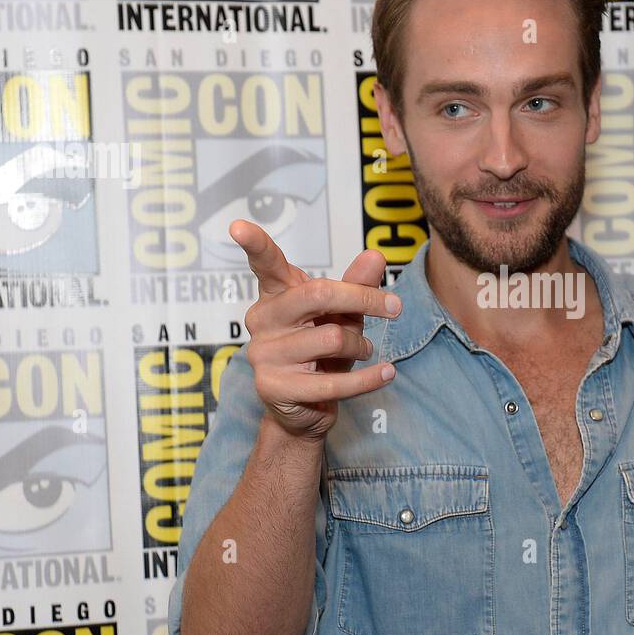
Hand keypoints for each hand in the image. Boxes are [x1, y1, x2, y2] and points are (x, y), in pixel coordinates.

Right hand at [231, 219, 400, 441]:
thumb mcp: (343, 315)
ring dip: (362, 345)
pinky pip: (331, 382)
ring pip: (332, 338)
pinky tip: (387, 373)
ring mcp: (264, 353)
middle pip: (318, 294)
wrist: (306, 408)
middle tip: (395, 307)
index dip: (254, 244)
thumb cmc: (323, 353)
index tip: (238, 226)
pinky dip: (368, 379)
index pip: (265, 264)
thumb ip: (357, 286)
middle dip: (364, 299)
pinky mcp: (273, 387)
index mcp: (276, 294)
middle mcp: (263, 319)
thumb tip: (376, 256)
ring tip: (365, 350)